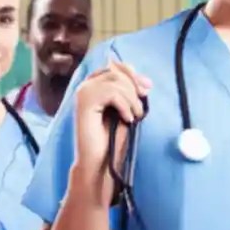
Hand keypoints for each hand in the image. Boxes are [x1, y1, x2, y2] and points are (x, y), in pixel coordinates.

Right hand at [71, 59, 150, 205]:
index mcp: (94, 85)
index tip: (146, 90)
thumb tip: (145, 81)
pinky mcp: (84, 103)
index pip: (114, 65)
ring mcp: (82, 93)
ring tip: (135, 116)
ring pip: (115, 80)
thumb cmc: (113, 140)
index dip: (132, 74)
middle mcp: (85, 86)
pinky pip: (111, 92)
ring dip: (132, 98)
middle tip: (141, 108)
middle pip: (116, 70)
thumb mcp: (127, 110)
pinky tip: (127, 119)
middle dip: (134, 86)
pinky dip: (125, 105)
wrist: (101, 164)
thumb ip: (131, 94)